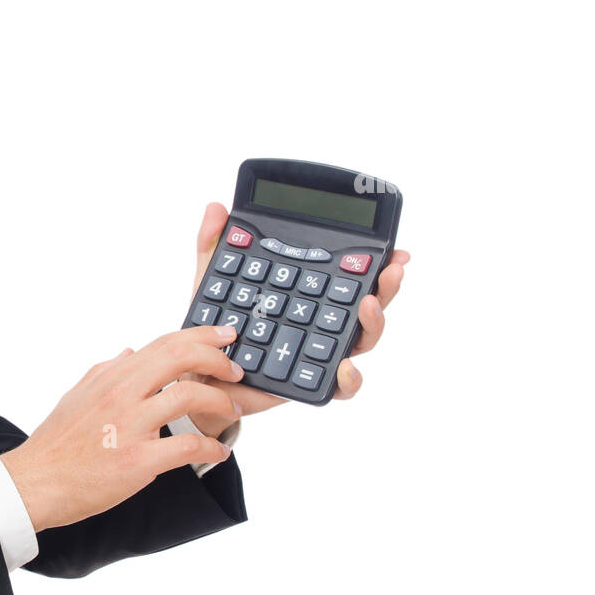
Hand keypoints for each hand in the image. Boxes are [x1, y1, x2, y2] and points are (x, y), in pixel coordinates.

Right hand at [0, 325, 243, 532]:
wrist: (35, 481)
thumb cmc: (56, 442)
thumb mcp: (78, 394)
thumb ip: (107, 370)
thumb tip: (130, 352)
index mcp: (112, 377)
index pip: (164, 343)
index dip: (201, 335)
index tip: (225, 336)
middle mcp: (122, 394)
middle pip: (181, 359)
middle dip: (217, 360)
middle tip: (235, 371)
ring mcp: (129, 426)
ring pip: (188, 397)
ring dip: (220, 403)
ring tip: (231, 411)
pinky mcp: (136, 460)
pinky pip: (186, 447)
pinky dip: (211, 447)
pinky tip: (217, 452)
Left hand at [182, 202, 411, 432]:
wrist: (201, 372)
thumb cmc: (215, 325)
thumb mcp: (213, 278)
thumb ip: (213, 242)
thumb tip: (216, 207)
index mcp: (310, 293)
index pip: (350, 274)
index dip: (375, 262)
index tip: (393, 250)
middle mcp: (322, 321)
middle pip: (367, 303)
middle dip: (387, 285)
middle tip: (391, 270)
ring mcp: (319, 351)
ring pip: (362, 339)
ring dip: (374, 322)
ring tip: (368, 305)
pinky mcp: (308, 381)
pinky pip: (340, 387)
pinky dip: (350, 380)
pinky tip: (345, 367)